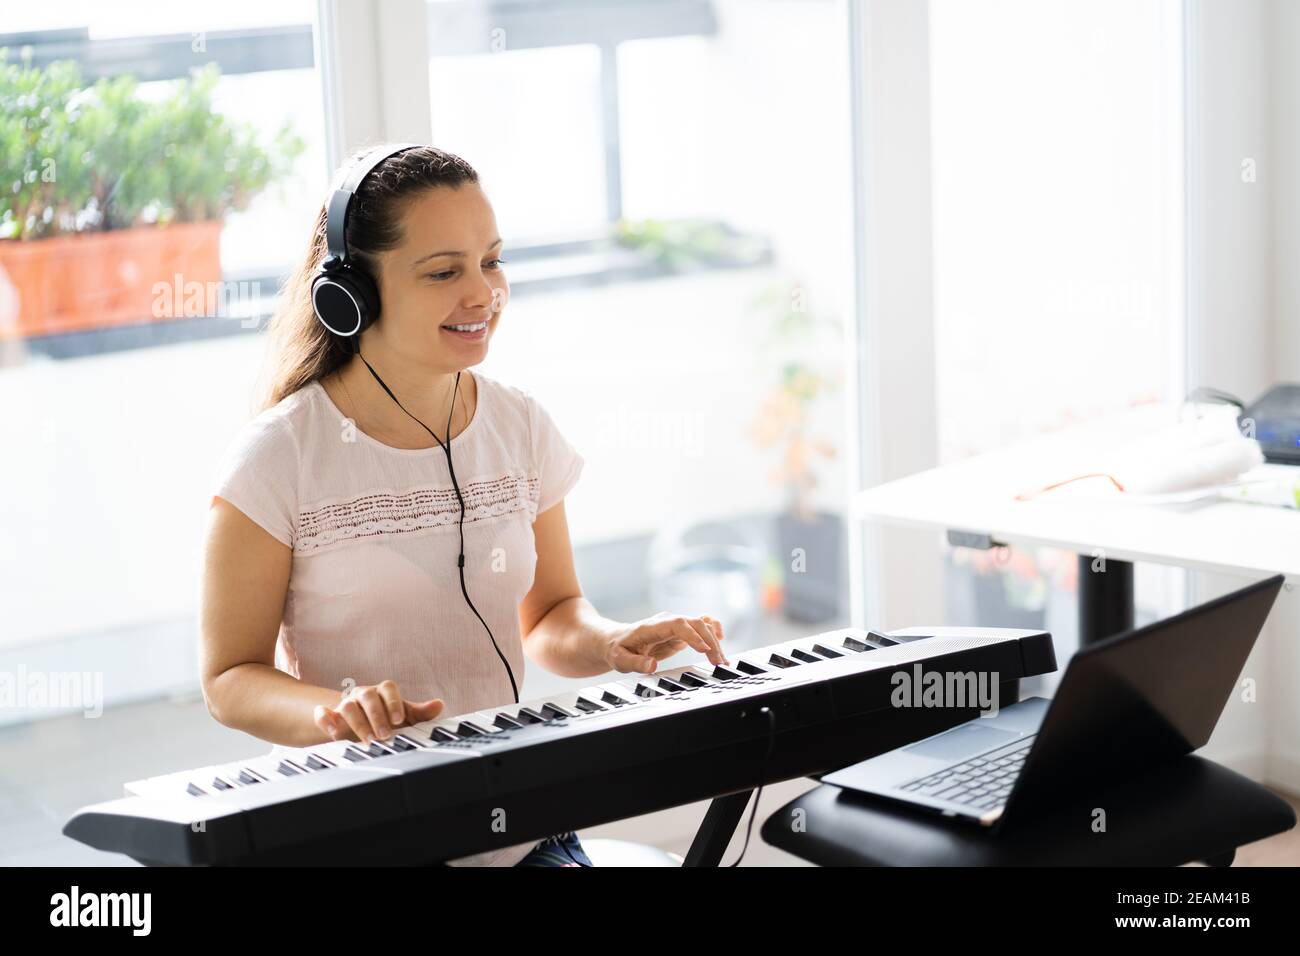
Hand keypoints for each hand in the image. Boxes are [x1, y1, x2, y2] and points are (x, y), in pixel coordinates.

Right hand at [313, 680, 444, 744]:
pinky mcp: (331, 717)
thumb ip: (420, 712)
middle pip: (368, 697)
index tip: (398, 720)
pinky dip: (325, 719)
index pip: (387, 687)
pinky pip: (323, 714)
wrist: (362, 725)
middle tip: (384, 735)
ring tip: (367, 741)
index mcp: (382, 692)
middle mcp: (364, 695)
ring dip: (357, 723)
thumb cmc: (386, 719)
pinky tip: (332, 730)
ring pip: (348, 706)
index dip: (393, 702)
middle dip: (376, 717)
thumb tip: (439, 704)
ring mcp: (346, 704)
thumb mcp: (404, 717)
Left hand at [604, 613, 727, 673]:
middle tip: (718, 662)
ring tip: (722, 660)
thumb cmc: (618, 649)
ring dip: (714, 640)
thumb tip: (652, 665)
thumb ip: (635, 663)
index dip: (693, 635)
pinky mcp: (680, 632)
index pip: (678, 624)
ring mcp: (675, 625)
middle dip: (709, 641)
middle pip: (694, 623)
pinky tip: (721, 639)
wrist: (616, 640)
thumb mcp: (620, 660)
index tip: (704, 650)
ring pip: (701, 625)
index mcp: (652, 626)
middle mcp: (666, 621)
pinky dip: (713, 630)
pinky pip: (700, 625)